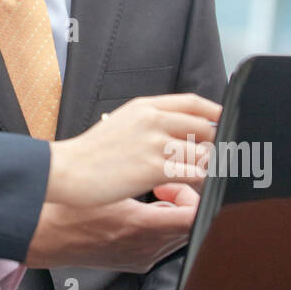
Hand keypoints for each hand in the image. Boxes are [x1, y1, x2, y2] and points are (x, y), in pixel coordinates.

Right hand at [24, 183, 201, 270]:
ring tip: (152, 198)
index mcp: (140, 227)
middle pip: (188, 226)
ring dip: (172, 214)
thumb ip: (139, 175)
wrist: (48, 237)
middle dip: (183, 202)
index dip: (193, 197)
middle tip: (164, 185)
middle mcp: (146, 248)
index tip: (180, 183)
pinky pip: (163, 245)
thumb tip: (164, 161)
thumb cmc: (70, 210)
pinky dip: (160, 227)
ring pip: (177, 236)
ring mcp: (143, 258)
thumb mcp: (108, 186)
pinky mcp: (137, 264)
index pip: (191, 217)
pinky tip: (140, 214)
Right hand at [43, 93, 219, 206]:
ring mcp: (154, 143)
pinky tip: (193, 187)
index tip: (224, 122)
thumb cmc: (90, 153)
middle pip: (204, 127)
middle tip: (217, 159)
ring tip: (202, 177)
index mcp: (144, 106)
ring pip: (202, 152)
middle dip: (215, 145)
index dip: (214, 112)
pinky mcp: (153, 168)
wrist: (66, 170)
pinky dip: (199, 181)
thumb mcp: (120, 123)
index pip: (192, 102)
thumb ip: (149, 122)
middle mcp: (152, 119)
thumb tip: (179, 130)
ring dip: (207, 167)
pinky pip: (192, 173)